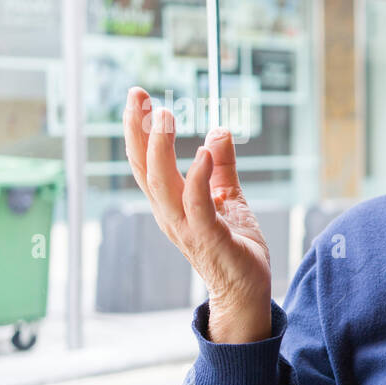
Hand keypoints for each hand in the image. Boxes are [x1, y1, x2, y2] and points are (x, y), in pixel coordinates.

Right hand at [123, 87, 271, 341]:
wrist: (247, 289)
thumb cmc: (235, 245)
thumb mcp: (229, 197)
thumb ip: (222, 166)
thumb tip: (219, 130)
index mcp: (170, 203)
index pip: (145, 161)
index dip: (138, 129)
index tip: (139, 97)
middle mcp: (170, 214)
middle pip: (144, 167)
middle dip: (138, 130)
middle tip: (139, 96)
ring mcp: (186, 227)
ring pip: (162, 183)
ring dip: (160, 147)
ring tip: (163, 115)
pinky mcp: (209, 237)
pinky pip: (197, 205)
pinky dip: (197, 178)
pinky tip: (201, 152)